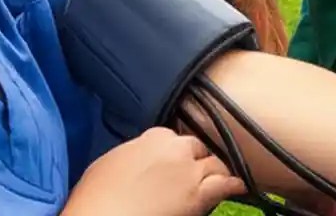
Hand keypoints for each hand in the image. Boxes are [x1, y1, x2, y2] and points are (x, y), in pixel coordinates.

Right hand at [65, 127, 244, 215]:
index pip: (174, 137)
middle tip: (196, 175)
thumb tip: (140, 162)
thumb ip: (133, 155)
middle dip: (198, 160)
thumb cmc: (95, 198)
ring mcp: (189, 172)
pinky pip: (226, 185)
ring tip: (222, 180)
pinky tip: (240, 188)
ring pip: (216, 164)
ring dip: (218, 172)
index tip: (175, 162)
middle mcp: (174, 149)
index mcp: (151, 138)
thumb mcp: (109, 164)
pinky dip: (234, 185)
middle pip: (198, 148)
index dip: (177, 152)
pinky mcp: (198, 197)